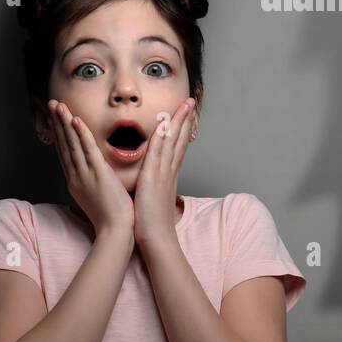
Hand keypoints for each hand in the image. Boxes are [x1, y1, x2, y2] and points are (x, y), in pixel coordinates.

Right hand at [48, 99, 134, 243]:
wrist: (115, 231)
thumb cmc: (110, 217)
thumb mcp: (96, 197)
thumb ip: (93, 183)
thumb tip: (94, 176)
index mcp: (76, 181)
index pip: (65, 152)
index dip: (60, 134)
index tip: (56, 118)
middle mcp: (76, 176)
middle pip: (64, 144)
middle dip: (58, 123)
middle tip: (52, 104)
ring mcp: (85, 175)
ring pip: (72, 144)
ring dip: (65, 123)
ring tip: (58, 106)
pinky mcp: (98, 174)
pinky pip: (88, 150)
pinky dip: (81, 134)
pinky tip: (75, 120)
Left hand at [132, 97, 195, 249]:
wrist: (157, 239)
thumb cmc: (152, 224)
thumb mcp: (154, 200)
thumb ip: (154, 188)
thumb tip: (150, 184)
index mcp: (168, 176)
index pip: (177, 147)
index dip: (181, 130)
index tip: (185, 116)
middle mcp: (169, 171)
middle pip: (180, 139)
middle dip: (185, 119)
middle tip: (191, 102)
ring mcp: (163, 172)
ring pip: (173, 141)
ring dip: (179, 121)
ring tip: (185, 104)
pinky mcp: (154, 176)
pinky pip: (159, 151)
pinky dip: (163, 136)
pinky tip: (166, 122)